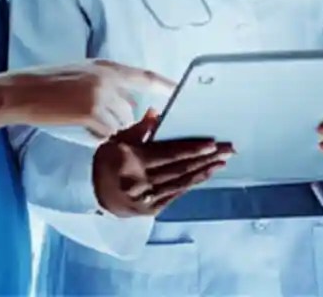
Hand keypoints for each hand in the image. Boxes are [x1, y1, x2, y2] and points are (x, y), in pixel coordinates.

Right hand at [0, 59, 175, 138]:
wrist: (21, 92)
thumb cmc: (46, 86)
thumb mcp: (81, 76)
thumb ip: (106, 86)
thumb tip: (127, 108)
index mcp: (106, 66)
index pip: (144, 76)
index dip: (165, 86)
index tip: (179, 92)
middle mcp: (108, 78)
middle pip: (130, 110)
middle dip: (117, 120)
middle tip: (94, 119)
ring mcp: (101, 94)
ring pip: (119, 123)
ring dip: (105, 128)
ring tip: (79, 118)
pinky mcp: (91, 111)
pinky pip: (105, 133)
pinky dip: (94, 135)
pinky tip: (78, 126)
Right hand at [93, 110, 234, 216]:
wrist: (94, 197)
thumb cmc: (107, 163)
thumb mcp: (115, 141)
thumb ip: (138, 128)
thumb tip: (156, 112)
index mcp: (133, 161)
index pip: (169, 153)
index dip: (192, 148)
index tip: (212, 143)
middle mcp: (141, 181)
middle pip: (180, 167)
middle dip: (207, 158)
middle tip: (228, 150)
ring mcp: (146, 197)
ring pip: (181, 182)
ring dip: (204, 172)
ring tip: (222, 162)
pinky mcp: (151, 209)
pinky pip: (176, 194)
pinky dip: (192, 184)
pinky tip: (205, 175)